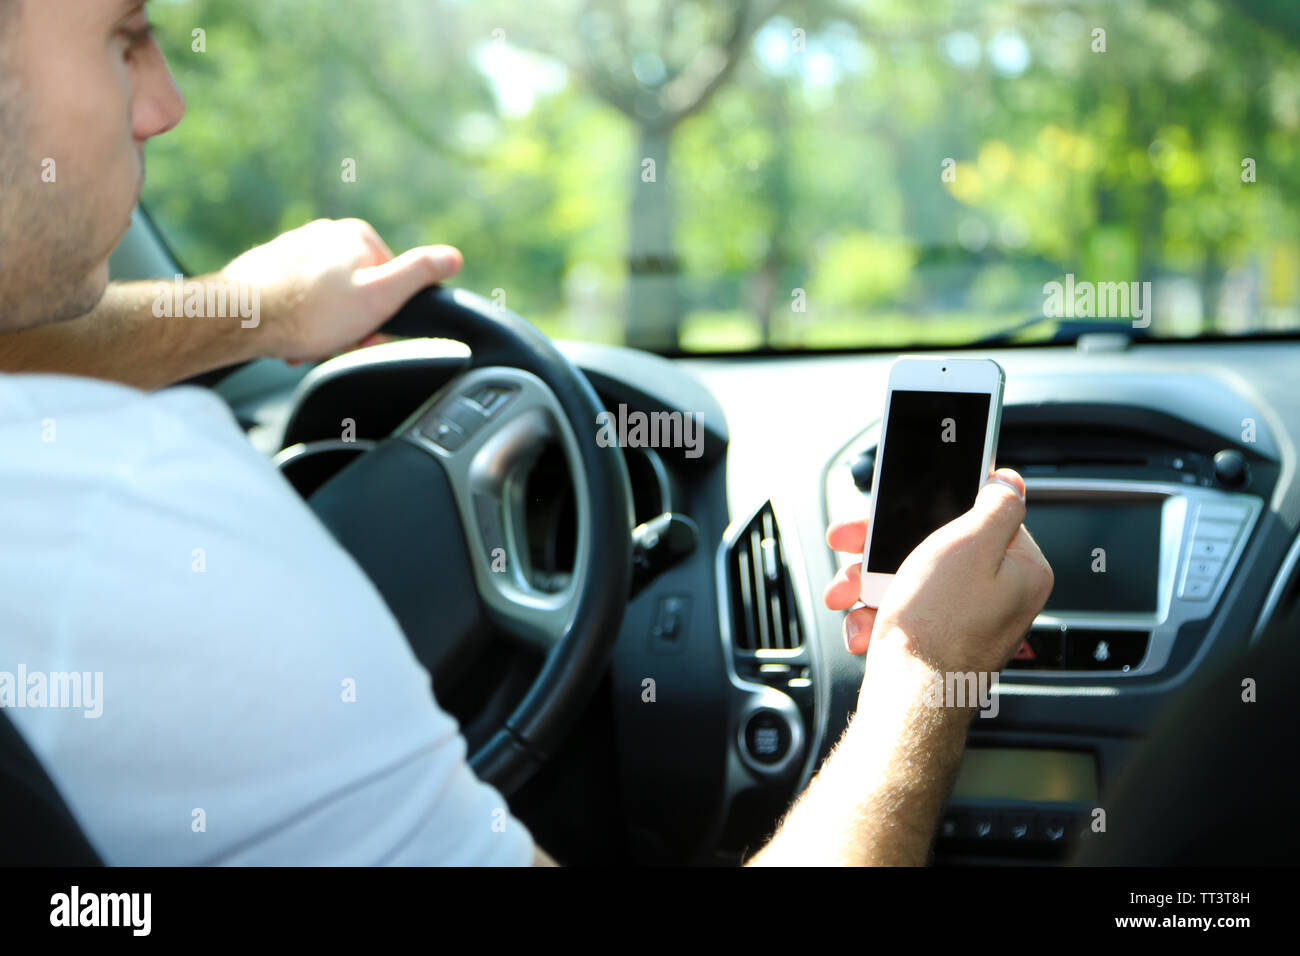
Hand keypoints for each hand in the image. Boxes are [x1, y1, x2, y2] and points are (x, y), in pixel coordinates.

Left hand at [220, 218, 462, 362]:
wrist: (243, 317)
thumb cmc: (312, 312)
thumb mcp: (381, 296)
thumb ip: (419, 274)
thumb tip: (453, 256)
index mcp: (357, 236)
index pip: (390, 281)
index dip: (383, 314)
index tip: (366, 334)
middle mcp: (325, 234)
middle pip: (357, 291)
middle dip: (349, 325)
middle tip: (334, 343)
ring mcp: (294, 248)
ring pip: (326, 299)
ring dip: (323, 328)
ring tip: (307, 343)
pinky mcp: (269, 266)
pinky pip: (298, 300)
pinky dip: (298, 322)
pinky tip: (289, 337)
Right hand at [823, 468, 1053, 677]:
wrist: (910, 703)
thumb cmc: (941, 632)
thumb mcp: (970, 546)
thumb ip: (996, 505)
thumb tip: (1010, 481)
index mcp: (1021, 569)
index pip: (981, 516)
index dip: (934, 506)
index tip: (900, 504)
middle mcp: (999, 596)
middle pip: (936, 547)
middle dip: (884, 549)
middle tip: (851, 544)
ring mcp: (966, 621)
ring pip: (910, 579)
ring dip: (869, 583)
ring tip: (847, 594)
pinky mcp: (936, 642)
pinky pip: (901, 612)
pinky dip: (875, 615)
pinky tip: (865, 625)